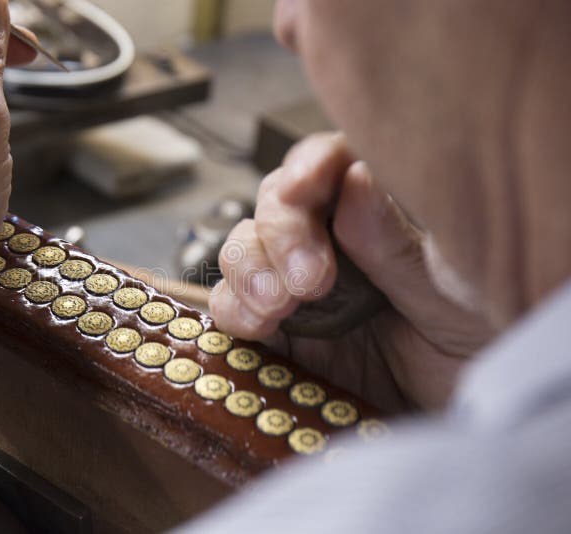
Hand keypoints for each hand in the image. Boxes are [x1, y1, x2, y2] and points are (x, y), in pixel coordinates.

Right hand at [209, 132, 494, 410]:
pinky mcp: (279, 330)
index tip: (304, 189)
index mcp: (382, 210)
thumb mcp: (455, 291)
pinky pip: (232, 307)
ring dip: (248, 271)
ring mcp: (299, 283)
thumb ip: (398, 244)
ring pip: (244, 249)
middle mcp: (335, 238)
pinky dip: (232, 310)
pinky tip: (259, 327)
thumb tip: (353, 180)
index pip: (332, 161)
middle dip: (281, 235)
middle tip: (309, 281)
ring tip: (277, 307)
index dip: (310, 166)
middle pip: (276, 203)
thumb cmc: (478, 343)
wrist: (461, 412)